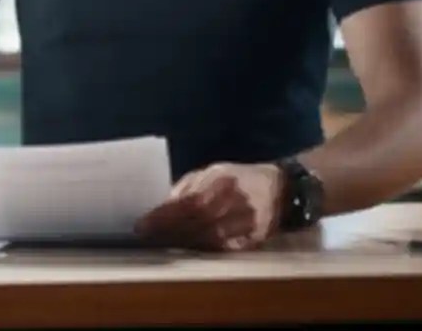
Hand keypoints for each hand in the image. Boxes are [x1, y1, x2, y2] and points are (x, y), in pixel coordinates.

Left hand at [134, 162, 283, 251]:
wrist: (280, 189)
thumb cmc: (238, 178)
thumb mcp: (212, 172)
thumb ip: (187, 186)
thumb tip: (162, 205)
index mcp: (224, 181)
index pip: (188, 202)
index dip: (163, 216)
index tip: (141, 225)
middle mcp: (237, 202)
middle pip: (197, 223)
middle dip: (168, 232)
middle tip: (146, 237)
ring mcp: (249, 223)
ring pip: (210, 239)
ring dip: (183, 243)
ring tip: (161, 243)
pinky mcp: (256, 240)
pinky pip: (225, 249)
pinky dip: (203, 251)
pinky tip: (187, 249)